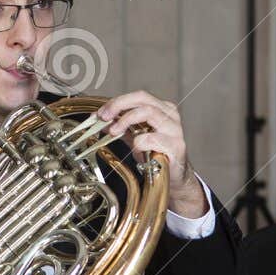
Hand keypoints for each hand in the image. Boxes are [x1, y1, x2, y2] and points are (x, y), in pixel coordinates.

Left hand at [96, 90, 206, 217]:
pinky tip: (135, 147)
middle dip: (119, 106)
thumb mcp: (134, 137)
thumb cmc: (155, 155)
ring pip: (149, 113)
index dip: (118, 102)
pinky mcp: (176, 146)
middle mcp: (170, 115)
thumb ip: (119, 127)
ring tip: (114, 131)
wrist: (172, 177)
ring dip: (127, 120)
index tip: (101, 113)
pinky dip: (139, 141)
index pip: (138, 97)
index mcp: (162, 109)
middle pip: (143, 100)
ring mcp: (174, 130)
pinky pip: (154, 138)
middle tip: (104, 117)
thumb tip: (99, 120)